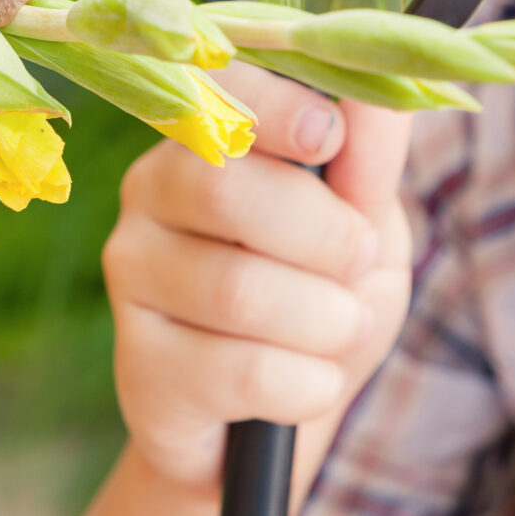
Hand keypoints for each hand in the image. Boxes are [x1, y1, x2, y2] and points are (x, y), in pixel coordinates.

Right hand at [103, 60, 414, 489]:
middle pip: (226, 191)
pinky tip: (308, 382)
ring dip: (326, 320)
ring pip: (240, 291)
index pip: (213, 93)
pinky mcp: (141, 368)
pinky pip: (244, 372)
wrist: (280, 425)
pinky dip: (308, 384)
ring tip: (340, 328)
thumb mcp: (367, 223)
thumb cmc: (324, 297)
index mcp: (204, 139)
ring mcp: (133, 280)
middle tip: (359, 261)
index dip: (271, 106)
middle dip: (325, 236)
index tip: (328, 133)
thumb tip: (381, 90)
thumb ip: (369, 158)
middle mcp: (149, 195)